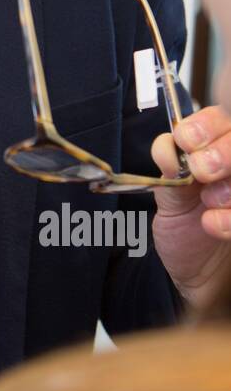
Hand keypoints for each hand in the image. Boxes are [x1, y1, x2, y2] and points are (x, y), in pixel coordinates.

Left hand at [151, 105, 230, 309]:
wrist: (198, 272)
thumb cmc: (185, 225)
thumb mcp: (169, 196)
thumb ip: (170, 169)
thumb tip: (167, 148)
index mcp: (215, 147)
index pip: (221, 118)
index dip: (205, 125)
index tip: (185, 139)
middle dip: (222, 153)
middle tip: (201, 170)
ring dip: (229, 188)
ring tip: (207, 202)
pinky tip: (211, 225)